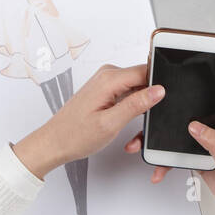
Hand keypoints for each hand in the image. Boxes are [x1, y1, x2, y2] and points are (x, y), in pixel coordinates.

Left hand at [13, 64, 162, 178]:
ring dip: (139, 107)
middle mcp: (107, 75)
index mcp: (109, 79)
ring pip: (137, 88)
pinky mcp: (105, 90)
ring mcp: (106, 82)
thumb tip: (158, 90)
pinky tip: (123, 121)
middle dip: (148, 100)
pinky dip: (130, 108)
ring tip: (129, 126)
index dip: (158, 88)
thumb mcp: (111, 124)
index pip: (147, 71)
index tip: (159, 105)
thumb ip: (137, 104)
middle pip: (143, 80)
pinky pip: (128, 92)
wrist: (54, 143)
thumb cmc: (75, 135)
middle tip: (142, 123)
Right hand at [124, 95, 214, 214]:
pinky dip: (172, 163)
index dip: (210, 87)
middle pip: (196, 118)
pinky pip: (185, 158)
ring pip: (186, 139)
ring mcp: (214, 151)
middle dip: (176, 116)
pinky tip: (162, 169)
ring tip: (147, 146)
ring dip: (168, 142)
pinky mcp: (207, 165)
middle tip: (154, 115)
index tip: (191, 77)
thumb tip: (196, 125)